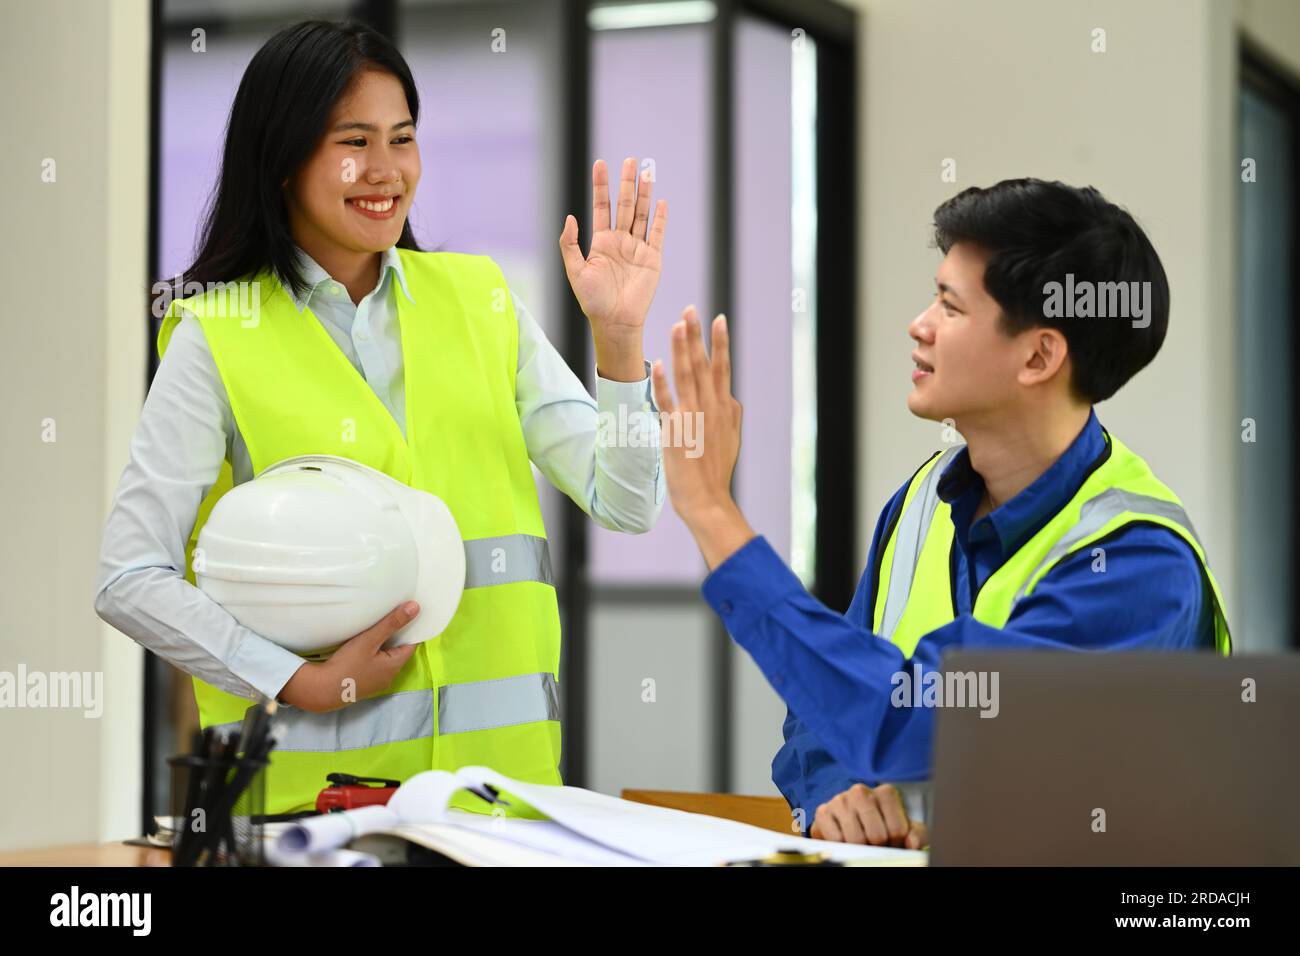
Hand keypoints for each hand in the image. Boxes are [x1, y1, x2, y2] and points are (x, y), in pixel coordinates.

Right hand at [277, 602, 419, 712]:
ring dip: (383, 647)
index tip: (406, 616)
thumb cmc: (347, 664)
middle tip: (390, 619)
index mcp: (395, 665)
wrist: (322, 690)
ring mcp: (377, 683)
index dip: (410, 630)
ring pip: (386, 660)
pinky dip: (373, 656)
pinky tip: (363, 649)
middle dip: (396, 637)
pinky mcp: (364, 685)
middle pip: (398, 652)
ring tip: (376, 631)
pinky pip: (375, 667)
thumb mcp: (370, 639)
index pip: (411, 645)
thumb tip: (415, 608)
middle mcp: (389, 676)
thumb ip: (392, 623)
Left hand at [559, 157, 666, 380]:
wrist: (616, 322)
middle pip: (624, 204)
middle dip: (627, 182)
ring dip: (644, 193)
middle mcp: (620, 241)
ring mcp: (637, 248)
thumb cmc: (593, 301)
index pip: (602, 206)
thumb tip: (570, 217)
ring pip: (641, 214)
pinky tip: (661, 201)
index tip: (600, 164)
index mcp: (601, 242)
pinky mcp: (653, 258)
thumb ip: (570, 244)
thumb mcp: (575, 271)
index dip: (601, 185)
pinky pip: (657, 234)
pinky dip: (660, 218)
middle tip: (630, 160)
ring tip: (647, 172)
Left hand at [650, 306, 754, 568]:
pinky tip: (658, 364)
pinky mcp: (676, 432)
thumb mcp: (732, 439)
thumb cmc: (716, 470)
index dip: (720, 343)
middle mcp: (711, 409)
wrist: (707, 499)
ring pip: (688, 377)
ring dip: (682, 350)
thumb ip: (732, 414)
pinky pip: (668, 403)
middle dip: (698, 336)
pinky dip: (663, 384)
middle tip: (692, 309)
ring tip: (677, 325)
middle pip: (705, 365)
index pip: (722, 368)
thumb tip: (732, 396)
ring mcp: (694, 419)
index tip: (718, 318)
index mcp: (724, 408)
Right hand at [808, 783, 928, 848]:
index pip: (898, 830)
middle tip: (875, 843)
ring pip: (857, 840)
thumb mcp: (902, 828)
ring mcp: (840, 800)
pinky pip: (837, 840)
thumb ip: (916, 834)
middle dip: (878, 846)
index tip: (891, 840)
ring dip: (860, 848)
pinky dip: (843, 846)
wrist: (846, 822)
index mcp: (885, 793)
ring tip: (862, 842)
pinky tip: (845, 839)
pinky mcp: (823, 812)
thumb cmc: (879, 825)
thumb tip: (912, 844)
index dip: (896, 843)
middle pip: (877, 836)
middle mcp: (861, 791)